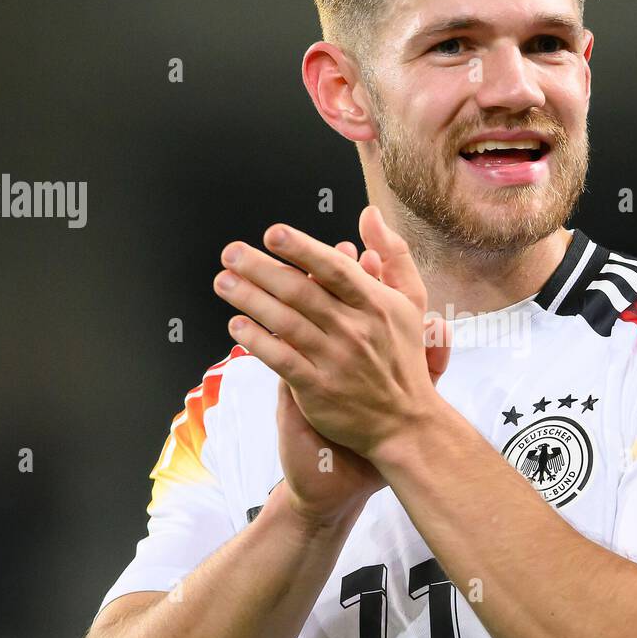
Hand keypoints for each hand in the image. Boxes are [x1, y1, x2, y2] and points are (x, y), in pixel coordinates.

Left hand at [215, 209, 449, 518]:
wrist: (406, 422)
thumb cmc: (405, 358)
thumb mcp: (413, 303)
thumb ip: (393, 255)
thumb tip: (370, 214)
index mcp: (376, 305)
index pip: (333, 269)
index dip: (301, 249)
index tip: (272, 234)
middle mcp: (355, 330)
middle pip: (300, 292)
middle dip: (261, 269)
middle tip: (231, 253)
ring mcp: (336, 360)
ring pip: (285, 324)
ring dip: (250, 300)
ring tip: (223, 282)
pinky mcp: (318, 390)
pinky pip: (281, 361)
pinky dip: (257, 343)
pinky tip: (236, 327)